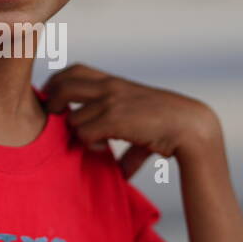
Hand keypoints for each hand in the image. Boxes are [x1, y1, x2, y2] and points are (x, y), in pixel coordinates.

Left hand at [43, 63, 221, 177]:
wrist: (190, 126)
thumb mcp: (143, 124)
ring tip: (92, 141)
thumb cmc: (170, 128)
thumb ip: (126, 141)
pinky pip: (84, 132)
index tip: (54, 102)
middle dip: (52, 101)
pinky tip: (102, 148)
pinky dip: (89, 143)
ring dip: (77, 132)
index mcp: (115, 82)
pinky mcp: (114, 118)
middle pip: (63, 84)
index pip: (74, 70)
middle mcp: (110, 86)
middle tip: (53, 119)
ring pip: (73, 117)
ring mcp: (111, 101)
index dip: (57, 84)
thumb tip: (122, 171)